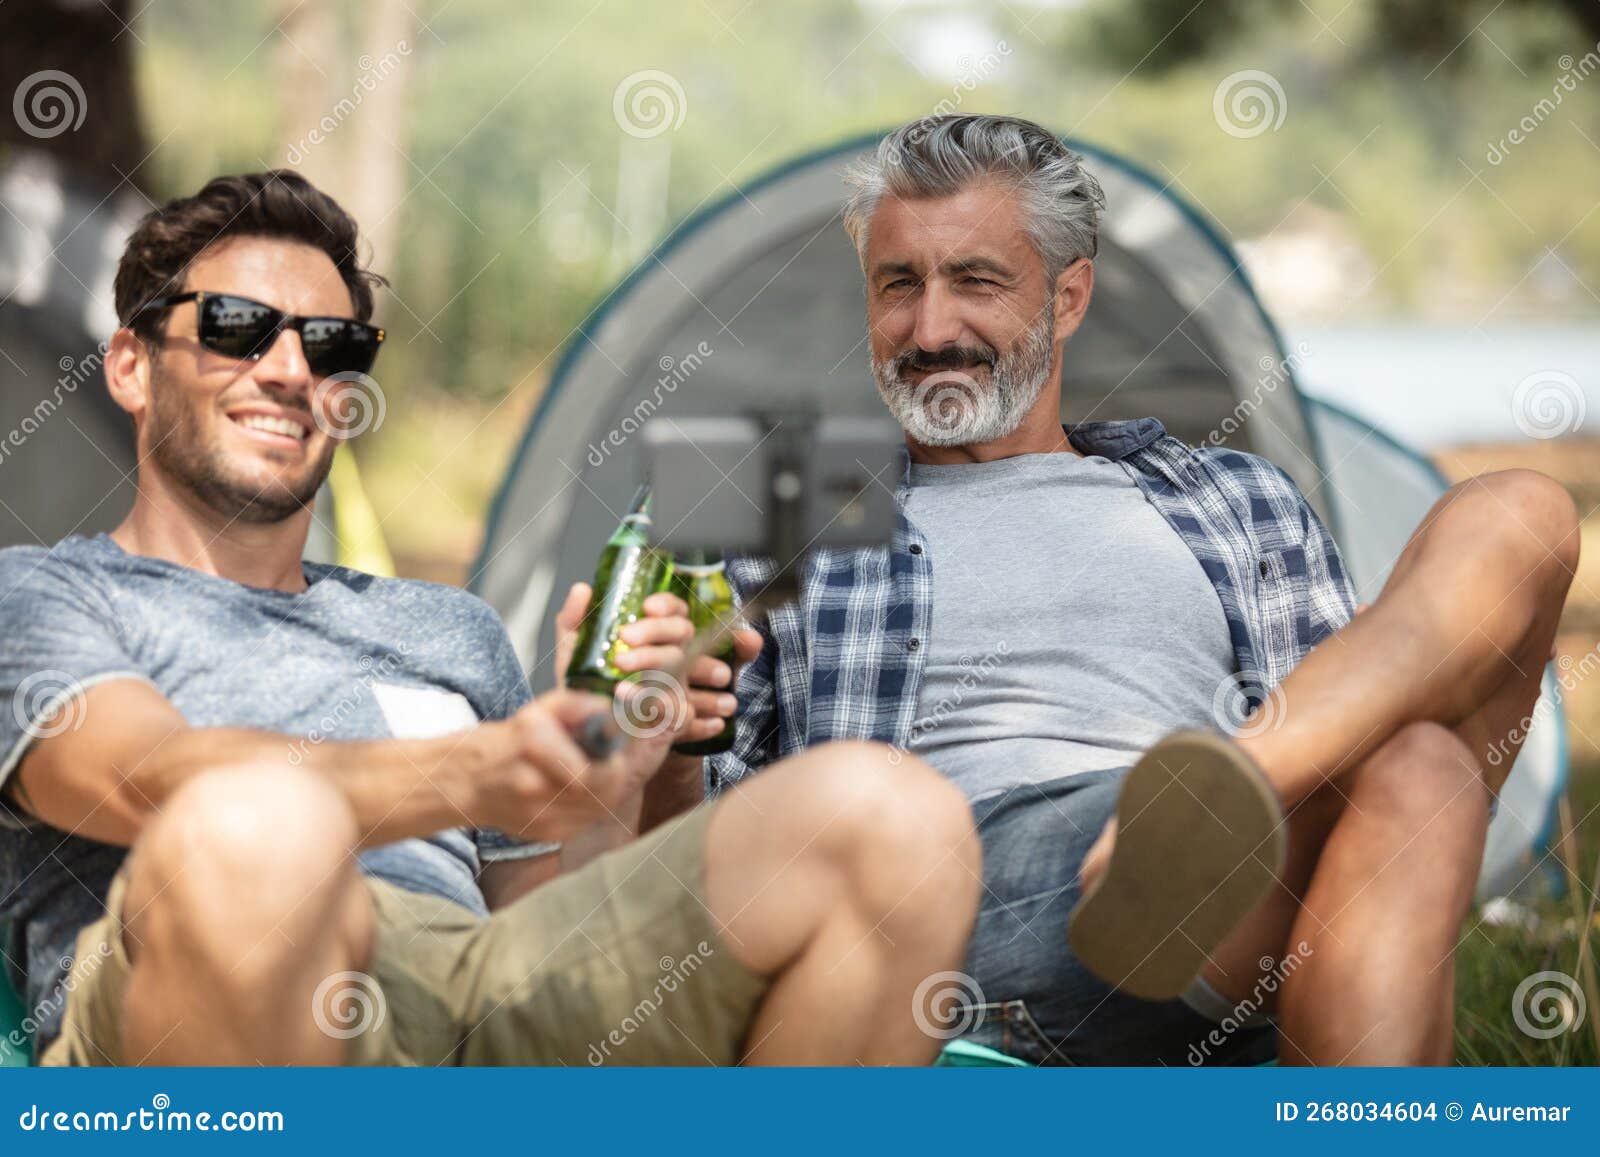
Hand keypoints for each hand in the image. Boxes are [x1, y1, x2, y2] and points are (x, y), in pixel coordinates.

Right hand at [476, 688, 657, 841]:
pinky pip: (585, 822)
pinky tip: (575, 793)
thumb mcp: (541, 710)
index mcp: (532, 744)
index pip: (594, 771)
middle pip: (602, 793)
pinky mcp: (544, 835)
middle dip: (613, 777)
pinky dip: (589, 808)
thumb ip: (580, 704)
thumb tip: (611, 712)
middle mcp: (533, 784)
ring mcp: (538, 816)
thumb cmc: (511, 741)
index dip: (614, 762)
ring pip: (598, 810)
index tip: (611, 752)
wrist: (469, 781)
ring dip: (604, 793)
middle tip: (606, 763)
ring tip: (590, 775)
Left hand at [551, 581, 761, 745]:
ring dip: (651, 658)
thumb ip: (575, 622)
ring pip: (679, 663)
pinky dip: (647, 695)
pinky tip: (623, 693)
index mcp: (652, 640)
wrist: (588, 744)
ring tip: (620, 663)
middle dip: (656, 629)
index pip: (674, 611)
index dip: (667, 604)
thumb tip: (583, 590)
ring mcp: (676, 687)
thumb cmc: (587, 696)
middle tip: (627, 636)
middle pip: (682, 631)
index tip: (647, 606)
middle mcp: (669, 659)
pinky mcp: (676, 719)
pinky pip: (674, 704)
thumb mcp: (574, 655)